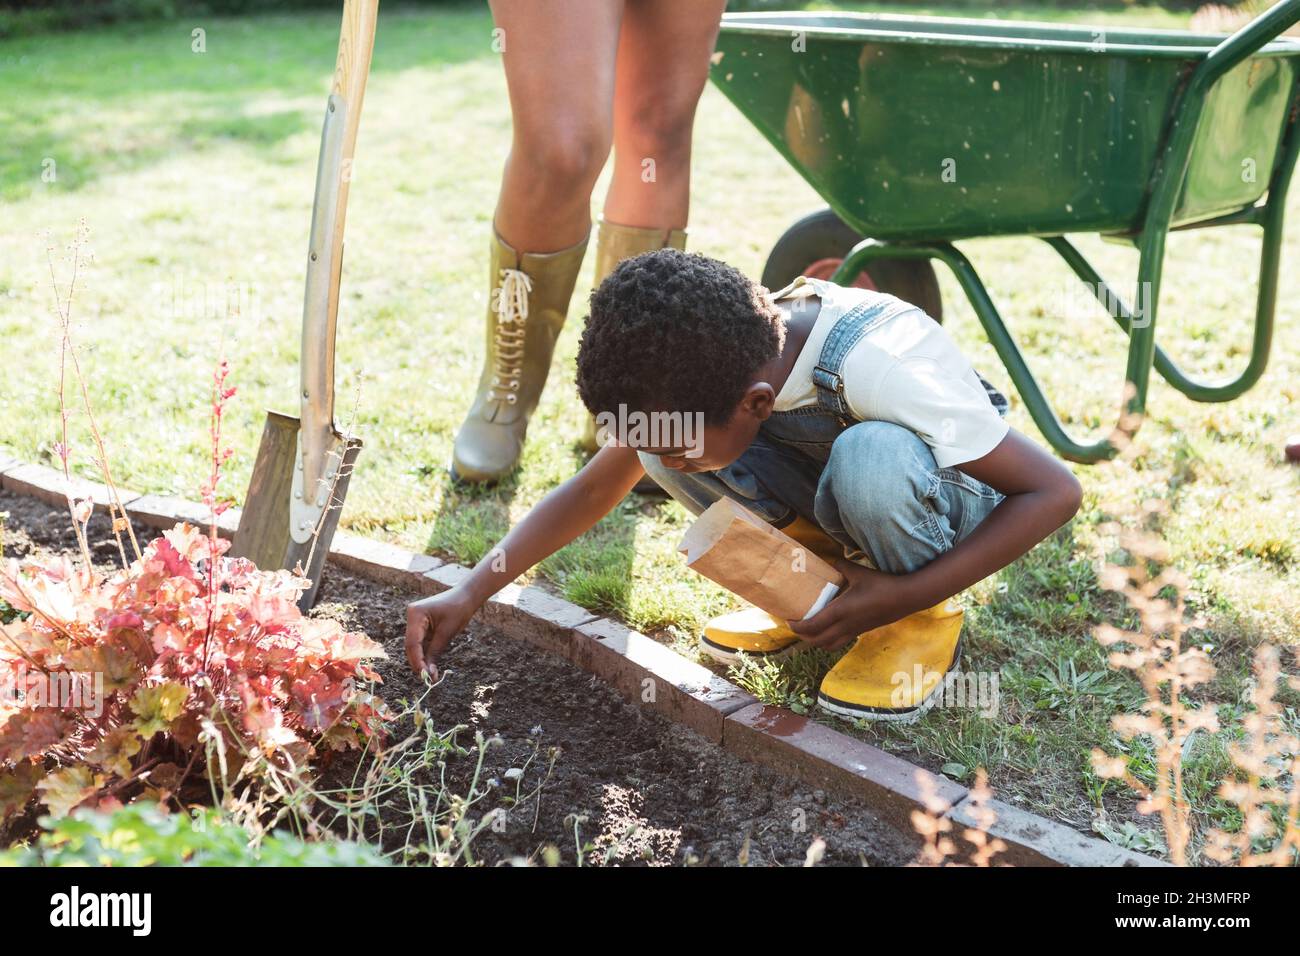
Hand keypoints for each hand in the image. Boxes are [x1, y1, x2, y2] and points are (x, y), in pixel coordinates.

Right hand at [404, 587, 479, 679]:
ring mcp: (415, 620)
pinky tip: (429, 665)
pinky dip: (424, 653)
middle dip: (418, 662)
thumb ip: (435, 652)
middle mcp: (411, 616)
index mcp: (416, 614)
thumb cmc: (458, 610)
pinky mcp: (420, 624)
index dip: (417, 660)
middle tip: (427, 679)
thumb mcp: (447, 633)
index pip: (412, 642)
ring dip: (421, 660)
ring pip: (414, 645)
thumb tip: (429, 673)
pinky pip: (420, 642)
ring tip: (429, 675)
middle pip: (410, 645)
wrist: (466, 596)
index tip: (424, 675)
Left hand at [788, 560, 923, 650]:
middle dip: (803, 636)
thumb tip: (830, 561)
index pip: (812, 626)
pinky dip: (828, 640)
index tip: (788, 619)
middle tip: (795, 625)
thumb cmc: (881, 584)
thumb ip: (841, 565)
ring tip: (809, 630)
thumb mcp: (858, 572)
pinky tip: (829, 628)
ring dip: (815, 641)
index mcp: (840, 611)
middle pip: (817, 641)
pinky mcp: (861, 632)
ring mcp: (854, 631)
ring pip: (828, 645)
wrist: (905, 598)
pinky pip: (839, 642)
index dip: (797, 626)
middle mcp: (845, 625)